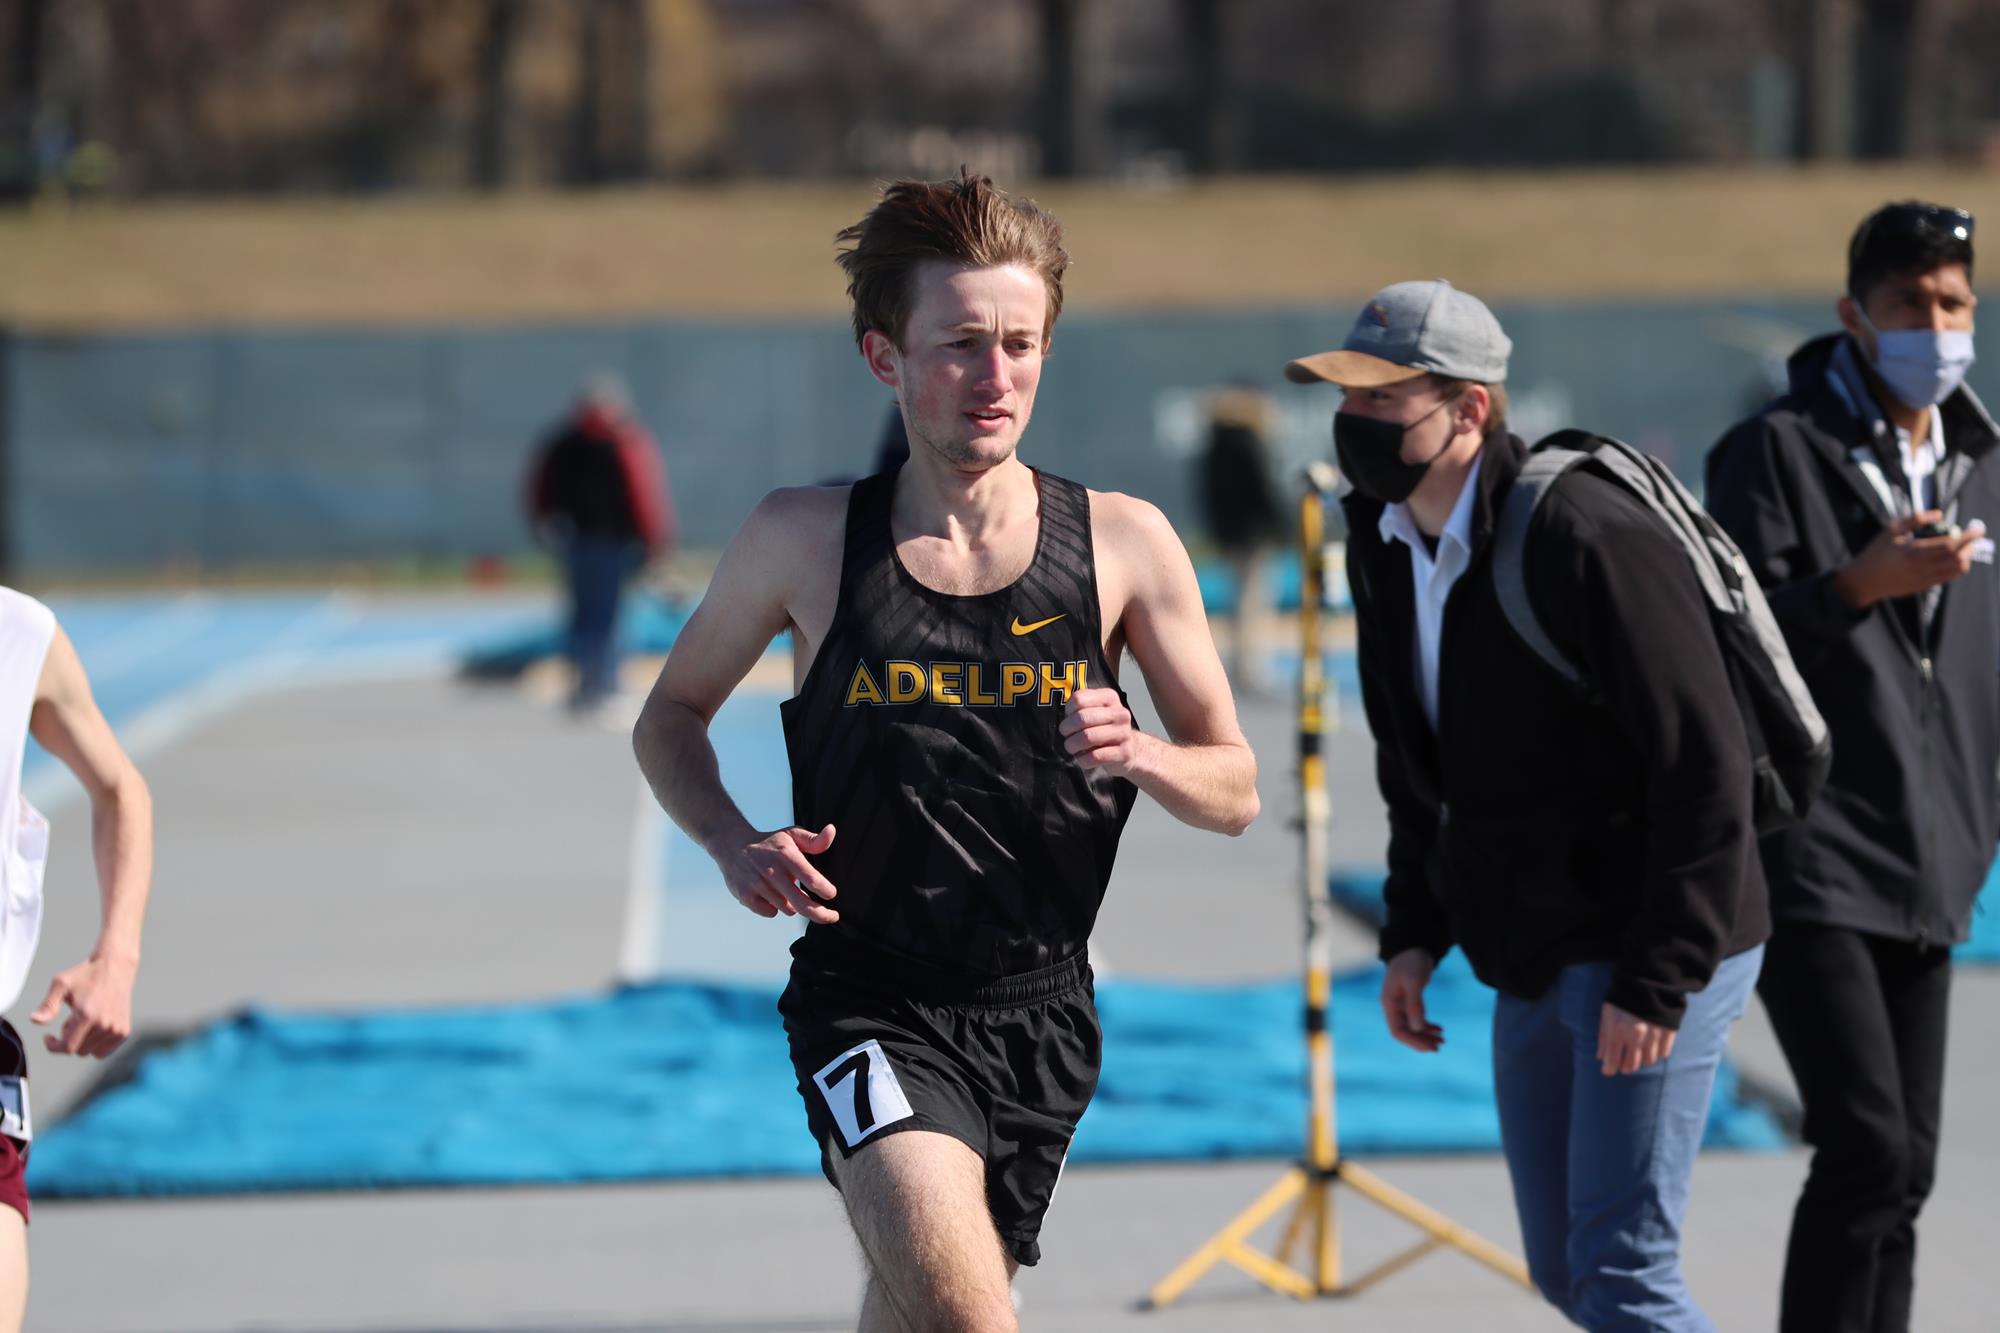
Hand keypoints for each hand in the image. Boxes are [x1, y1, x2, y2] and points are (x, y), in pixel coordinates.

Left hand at [31, 957, 136, 1057]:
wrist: (115, 966)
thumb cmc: (85, 974)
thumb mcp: (61, 984)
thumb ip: (47, 1006)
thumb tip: (34, 1020)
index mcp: (87, 1015)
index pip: (67, 1048)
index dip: (54, 1046)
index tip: (48, 1037)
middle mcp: (104, 1024)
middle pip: (78, 1051)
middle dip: (69, 1039)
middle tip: (70, 1020)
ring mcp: (116, 1029)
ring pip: (91, 1052)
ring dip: (82, 1041)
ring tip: (84, 1021)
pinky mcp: (124, 1031)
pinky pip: (104, 1051)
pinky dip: (96, 1044)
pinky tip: (94, 1027)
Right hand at [720, 824, 840, 923]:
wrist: (732, 846)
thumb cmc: (769, 843)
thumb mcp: (792, 835)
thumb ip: (814, 839)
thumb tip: (832, 831)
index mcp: (786, 855)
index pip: (811, 879)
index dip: (825, 890)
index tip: (832, 894)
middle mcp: (772, 872)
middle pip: (802, 904)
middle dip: (821, 914)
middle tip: (832, 916)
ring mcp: (758, 886)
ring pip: (788, 909)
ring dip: (794, 905)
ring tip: (787, 890)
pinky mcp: (746, 897)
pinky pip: (771, 913)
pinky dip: (775, 908)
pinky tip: (770, 894)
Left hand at [1060, 688, 1142, 776]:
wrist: (1129, 749)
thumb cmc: (1105, 729)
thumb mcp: (1095, 711)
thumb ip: (1079, 708)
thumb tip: (1064, 717)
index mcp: (1110, 698)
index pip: (1079, 699)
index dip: (1067, 712)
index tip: (1068, 719)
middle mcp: (1120, 713)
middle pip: (1082, 718)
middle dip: (1067, 729)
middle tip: (1066, 736)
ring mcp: (1124, 733)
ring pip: (1088, 737)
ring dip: (1073, 745)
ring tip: (1073, 748)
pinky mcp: (1124, 753)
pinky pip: (1095, 756)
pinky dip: (1083, 759)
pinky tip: (1084, 758)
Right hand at [1380, 948, 1442, 1052]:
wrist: (1413, 945)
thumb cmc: (1412, 961)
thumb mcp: (1414, 982)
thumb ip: (1415, 1005)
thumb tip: (1418, 1028)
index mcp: (1390, 1003)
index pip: (1398, 1031)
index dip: (1413, 1041)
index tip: (1430, 1047)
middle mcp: (1393, 1007)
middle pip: (1405, 1032)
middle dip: (1421, 1041)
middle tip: (1439, 1047)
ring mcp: (1401, 1004)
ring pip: (1412, 1027)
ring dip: (1425, 1035)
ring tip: (1442, 1041)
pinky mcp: (1410, 1000)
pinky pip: (1417, 1019)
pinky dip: (1427, 1026)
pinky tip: (1439, 1028)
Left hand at [1597, 1002, 1675, 1075]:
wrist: (1649, 980)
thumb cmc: (1623, 997)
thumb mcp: (1607, 1013)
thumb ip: (1603, 1036)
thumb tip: (1600, 1057)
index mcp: (1617, 1031)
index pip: (1612, 1060)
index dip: (1609, 1069)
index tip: (1608, 1071)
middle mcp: (1636, 1036)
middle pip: (1631, 1065)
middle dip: (1625, 1066)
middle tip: (1623, 1062)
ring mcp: (1654, 1035)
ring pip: (1648, 1061)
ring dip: (1641, 1059)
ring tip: (1638, 1051)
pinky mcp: (1669, 1032)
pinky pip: (1663, 1054)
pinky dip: (1656, 1053)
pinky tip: (1651, 1045)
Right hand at [1833, 511, 1981, 606]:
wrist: (1865, 581)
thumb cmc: (1876, 552)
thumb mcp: (1891, 530)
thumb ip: (1915, 519)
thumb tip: (1939, 514)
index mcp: (1913, 551)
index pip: (1950, 544)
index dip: (1967, 536)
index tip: (1977, 529)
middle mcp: (1922, 567)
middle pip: (1958, 557)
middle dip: (1970, 546)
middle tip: (1972, 537)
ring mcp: (1924, 579)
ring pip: (1956, 569)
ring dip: (1966, 557)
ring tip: (1965, 547)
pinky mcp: (1924, 586)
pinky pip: (1948, 576)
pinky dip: (1957, 566)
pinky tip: (1953, 558)